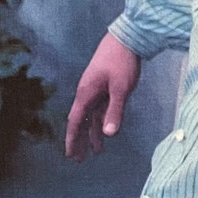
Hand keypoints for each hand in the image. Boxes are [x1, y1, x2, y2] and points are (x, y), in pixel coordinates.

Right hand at [65, 32, 140, 161]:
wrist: (127, 38)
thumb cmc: (122, 62)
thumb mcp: (121, 89)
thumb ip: (115, 112)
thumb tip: (108, 134)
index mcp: (86, 94)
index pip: (75, 122)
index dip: (72, 140)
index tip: (71, 155)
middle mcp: (87, 93)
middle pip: (80, 121)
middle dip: (79, 140)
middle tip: (79, 159)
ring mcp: (95, 89)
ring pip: (91, 116)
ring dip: (92, 133)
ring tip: (97, 151)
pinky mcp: (104, 86)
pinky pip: (99, 108)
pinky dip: (101, 121)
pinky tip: (105, 130)